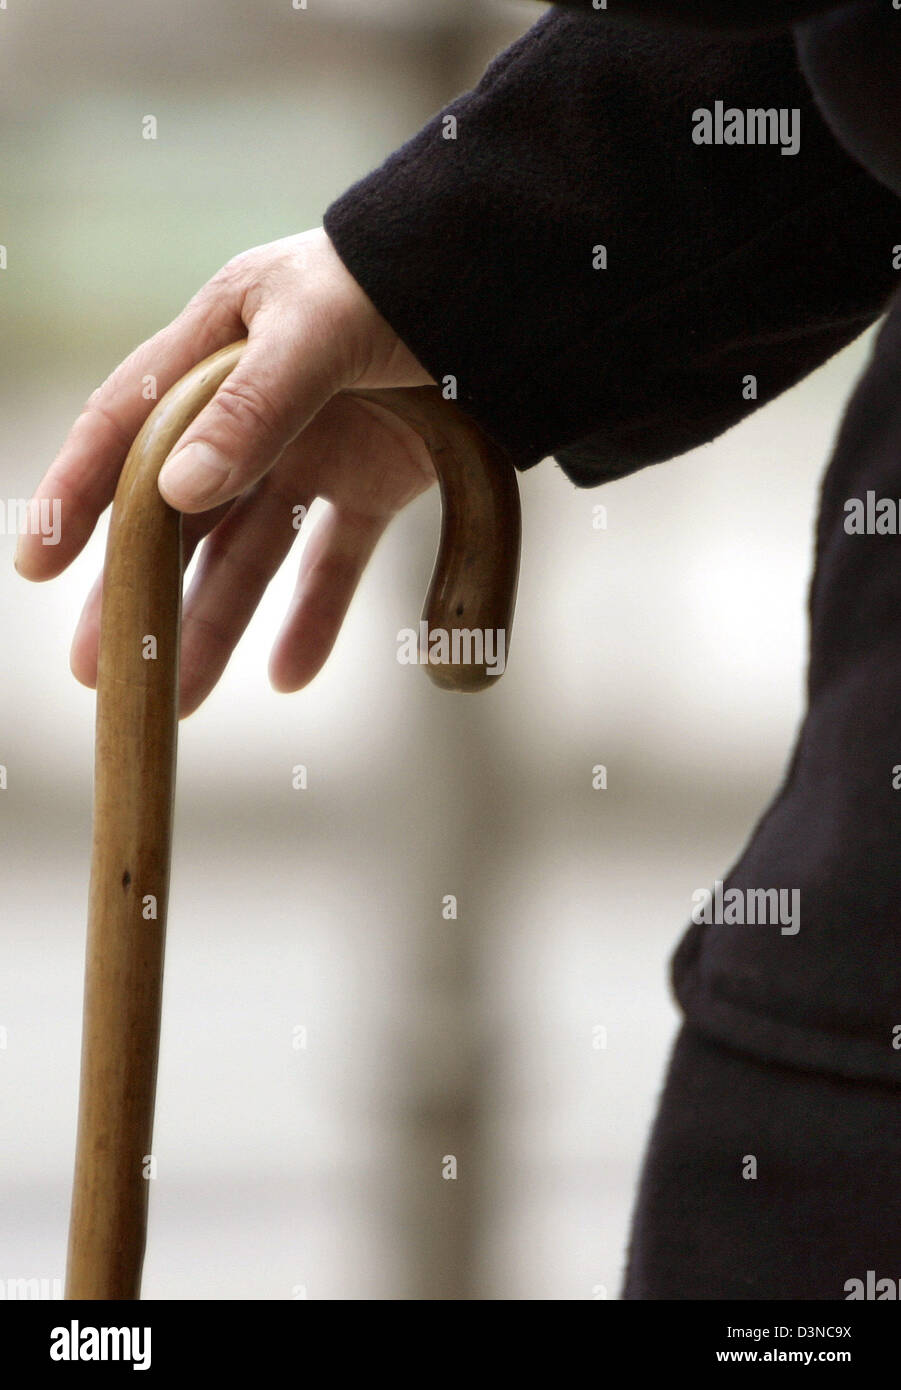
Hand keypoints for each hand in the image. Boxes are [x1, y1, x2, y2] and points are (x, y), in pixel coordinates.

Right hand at [15, 227, 434, 713]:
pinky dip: (313, 618)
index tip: (38, 567)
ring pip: (250, 552)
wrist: (513, 281)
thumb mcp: (319, 329)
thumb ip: (252, 406)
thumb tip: (175, 493)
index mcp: (217, 345)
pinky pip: (333, 563)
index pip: (126, 426)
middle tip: (99, 669)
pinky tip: (288, 675)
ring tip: (183, 698)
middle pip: (180, 515)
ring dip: (216, 624)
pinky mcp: (373, 485)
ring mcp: (313, 451)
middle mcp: (252, 408)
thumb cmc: (404, 277)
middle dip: (137, 592)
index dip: (79, 495)